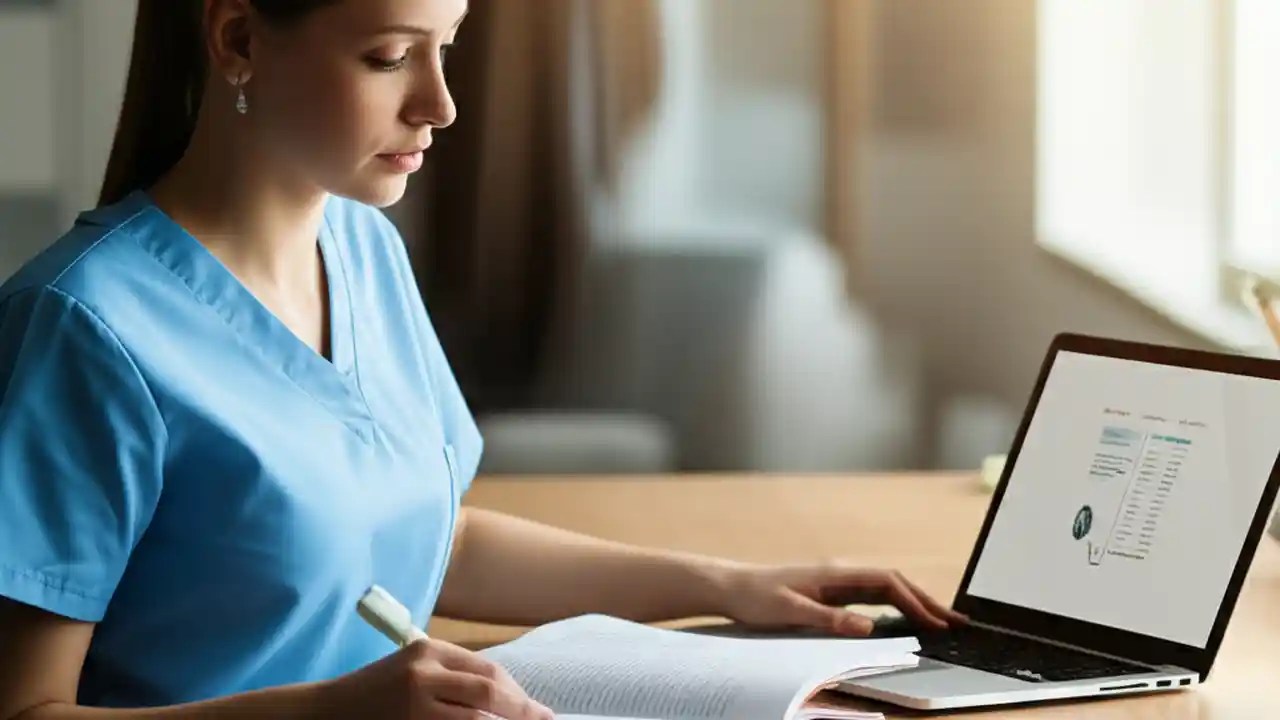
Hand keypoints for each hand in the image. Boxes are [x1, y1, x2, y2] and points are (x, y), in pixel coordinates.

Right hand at [324, 637, 553, 719]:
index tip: (536, 709)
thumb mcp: (413, 668)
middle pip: (489, 691)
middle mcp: (424, 674)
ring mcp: (415, 705)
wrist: (327, 712)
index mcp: (429, 650)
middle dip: (522, 710)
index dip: (517, 692)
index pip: (487, 670)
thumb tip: (507, 696)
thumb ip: (452, 675)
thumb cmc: (376, 692)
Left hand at [715, 563, 967, 637]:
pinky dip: (895, 606)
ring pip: (886, 589)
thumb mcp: (790, 611)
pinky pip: (872, 598)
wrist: (731, 587)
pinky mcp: (830, 593)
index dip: (914, 602)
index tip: (936, 622)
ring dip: (914, 603)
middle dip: (926, 600)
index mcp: (835, 574)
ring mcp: (837, 583)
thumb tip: (868, 625)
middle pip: (894, 583)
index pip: (886, 584)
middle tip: (956, 621)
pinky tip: (904, 618)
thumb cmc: (756, 597)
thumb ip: (828, 619)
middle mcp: (840, 575)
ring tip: (940, 620)